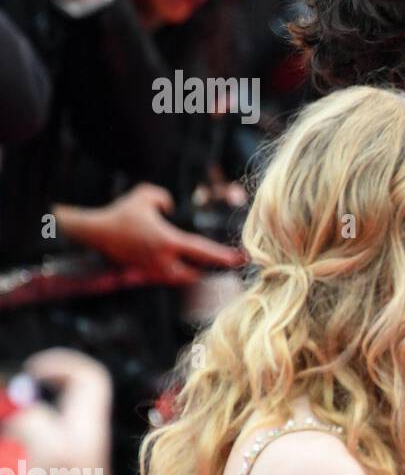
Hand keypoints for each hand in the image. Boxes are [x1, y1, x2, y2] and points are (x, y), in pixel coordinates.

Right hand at [54, 183, 243, 284]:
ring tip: (203, 268)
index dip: (223, 256)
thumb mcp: (145, 195)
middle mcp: (162, 260)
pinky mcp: (142, 275)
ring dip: (190, 274)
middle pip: (194, 274)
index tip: (240, 259)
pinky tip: (180, 267)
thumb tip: (170, 208)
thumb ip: (164, 198)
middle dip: (207, 271)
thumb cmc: (121, 213)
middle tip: (224, 266)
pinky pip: (165, 278)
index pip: (203, 252)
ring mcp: (151, 270)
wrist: (94, 232)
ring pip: (179, 279)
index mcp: (168, 242)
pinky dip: (174, 274)